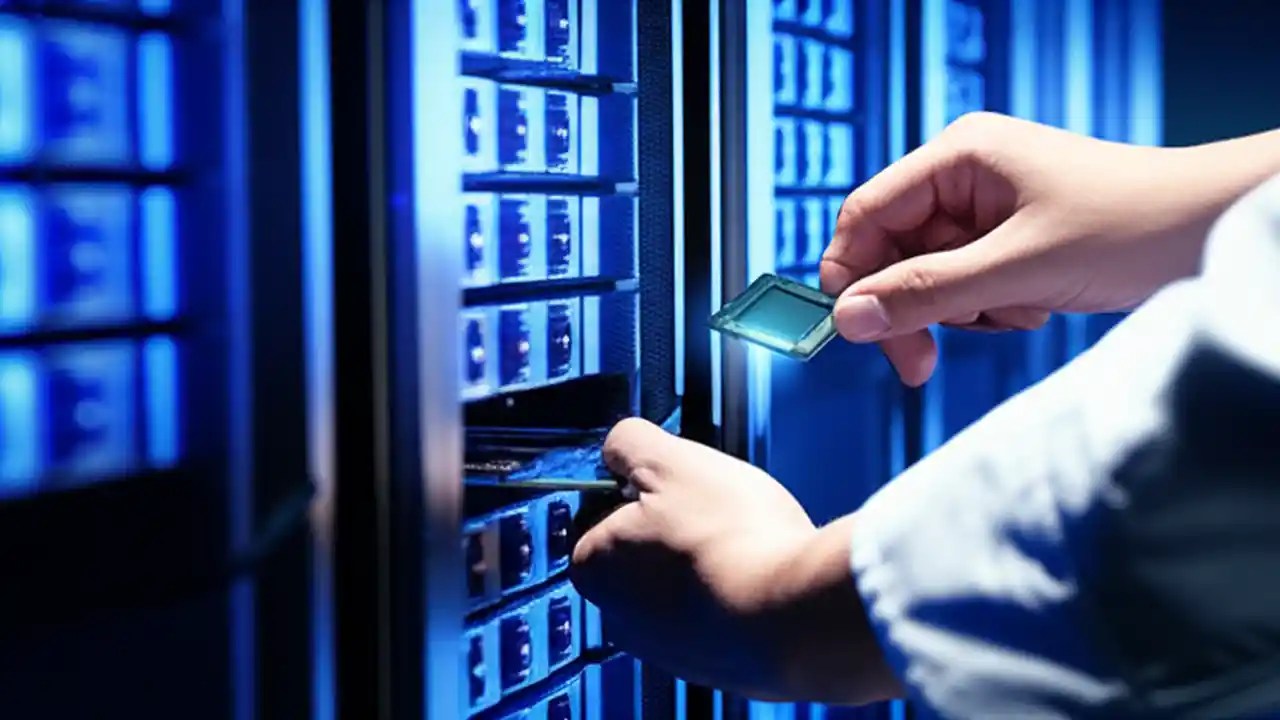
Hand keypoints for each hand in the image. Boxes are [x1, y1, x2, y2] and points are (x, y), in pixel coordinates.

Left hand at [571, 418, 898, 703]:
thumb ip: (629, 442)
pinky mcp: (717, 668)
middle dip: (673, 531)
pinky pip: (721, 620)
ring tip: (743, 547)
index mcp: (594, 567)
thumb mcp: (668, 459)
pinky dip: (737, 599)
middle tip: (712, 512)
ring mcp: (670, 651)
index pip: (600, 515)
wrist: (792, 613)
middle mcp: (620, 620)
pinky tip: (760, 578)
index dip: (638, 490)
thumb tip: (619, 445)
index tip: (671, 484)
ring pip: (683, 589)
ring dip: (708, 565)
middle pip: (642, 555)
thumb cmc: (726, 537)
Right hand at [822, 112, 1279, 385]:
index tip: (858, 333)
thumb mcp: (1017, 268)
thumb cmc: (1133, 225)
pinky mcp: (1008, 240)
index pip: (866, 215)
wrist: (1212, 231)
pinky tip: (1033, 304)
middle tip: (919, 364)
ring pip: (928, 276)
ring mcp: (986, 208)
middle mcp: (964, 176)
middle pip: (892, 252)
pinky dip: (990, 308)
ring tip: (1017, 308)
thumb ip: (927, 292)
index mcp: (958, 155)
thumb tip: (847, 318)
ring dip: (962, 309)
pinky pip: (965, 286)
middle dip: (912, 307)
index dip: (851, 275)